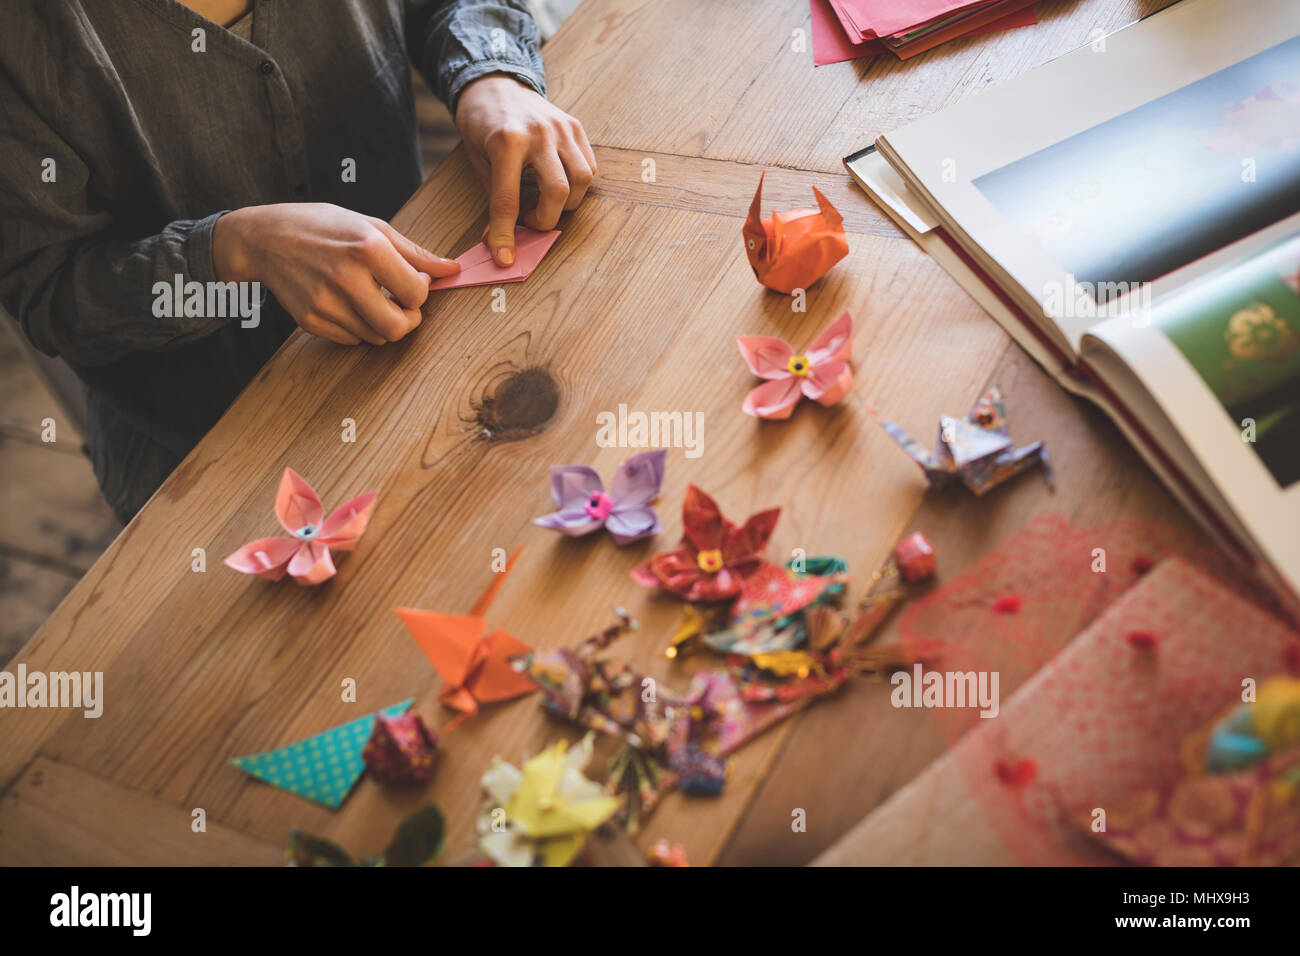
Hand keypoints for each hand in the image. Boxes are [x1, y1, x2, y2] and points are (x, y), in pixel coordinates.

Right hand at [212, 203, 459, 345]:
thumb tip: (452, 269)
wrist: (264, 238)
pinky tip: (350, 303)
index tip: (413, 280)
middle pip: (398, 328)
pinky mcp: (310, 320)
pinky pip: (352, 340)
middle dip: (409, 319)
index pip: (416, 294)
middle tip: (403, 304)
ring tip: (373, 298)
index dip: (421, 291)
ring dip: (384, 323)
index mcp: (366, 249)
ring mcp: (325, 303)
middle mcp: (345, 278)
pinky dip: (359, 327)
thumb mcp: (370, 226)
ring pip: (376, 338)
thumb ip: (415, 252)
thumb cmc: (322, 226)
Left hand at [456, 74, 596, 266]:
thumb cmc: (482, 125)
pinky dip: (577, 184)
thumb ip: (495, 199)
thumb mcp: (478, 161)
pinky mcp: (575, 126)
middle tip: (531, 222)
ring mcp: (561, 128)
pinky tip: (558, 184)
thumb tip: (501, 242)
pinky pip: (588, 166)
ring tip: (548, 203)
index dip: (506, 234)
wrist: (495, 83)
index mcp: (506, 141)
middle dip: (546, 220)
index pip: (508, 200)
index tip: (505, 258)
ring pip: (581, 180)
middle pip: (557, 192)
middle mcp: (539, 133)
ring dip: (567, 203)